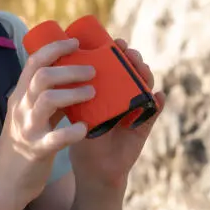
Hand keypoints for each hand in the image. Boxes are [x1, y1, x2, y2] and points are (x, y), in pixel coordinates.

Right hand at [0, 38, 93, 204]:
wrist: (5, 181)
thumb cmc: (23, 143)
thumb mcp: (29, 113)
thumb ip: (46, 97)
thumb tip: (72, 76)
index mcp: (20, 95)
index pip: (34, 62)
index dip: (55, 48)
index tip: (76, 42)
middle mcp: (21, 107)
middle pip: (43, 76)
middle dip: (70, 69)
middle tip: (93, 70)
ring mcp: (27, 128)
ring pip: (48, 100)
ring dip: (74, 93)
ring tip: (93, 92)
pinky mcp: (36, 150)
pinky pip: (54, 138)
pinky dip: (71, 132)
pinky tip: (86, 130)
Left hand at [67, 39, 163, 194]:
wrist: (93, 168)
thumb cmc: (82, 137)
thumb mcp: (74, 112)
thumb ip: (67, 94)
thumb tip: (51, 65)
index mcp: (108, 91)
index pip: (116, 66)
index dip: (118, 52)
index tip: (113, 41)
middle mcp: (124, 97)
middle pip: (132, 71)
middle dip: (132, 58)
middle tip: (125, 51)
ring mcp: (136, 110)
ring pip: (145, 86)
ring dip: (145, 74)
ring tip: (140, 67)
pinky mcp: (144, 126)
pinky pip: (154, 112)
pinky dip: (158, 103)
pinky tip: (158, 96)